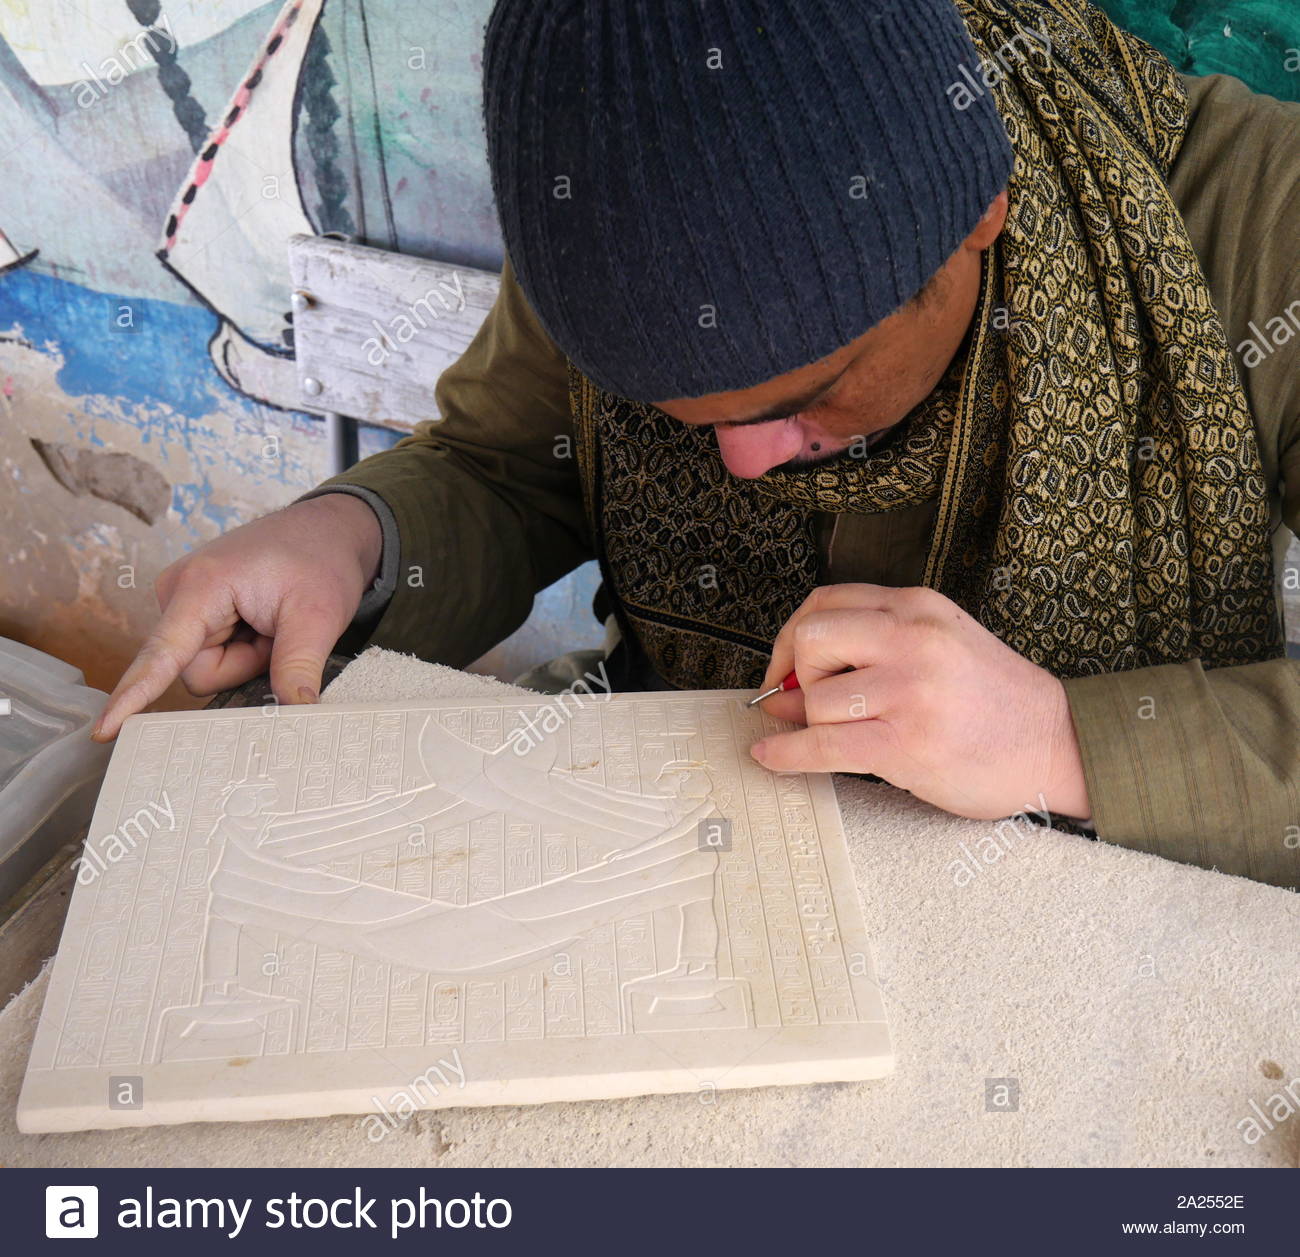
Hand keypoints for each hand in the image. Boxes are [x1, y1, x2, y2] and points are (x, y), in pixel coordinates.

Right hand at [93, 494, 382, 740]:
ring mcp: (184, 601)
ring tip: (272, 623)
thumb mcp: (319, 615)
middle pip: (198, 670)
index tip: (105, 728)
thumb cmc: (319, 558)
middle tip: (278, 631)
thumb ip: (298, 665)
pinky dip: (244, 648)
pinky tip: (262, 623)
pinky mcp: (196, 610)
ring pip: (209, 666)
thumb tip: (293, 711)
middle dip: (244, 664)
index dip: (136, 693)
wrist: (326, 529)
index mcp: (201, 586)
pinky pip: (214, 654)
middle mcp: (178, 592)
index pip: (162, 653)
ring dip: (247, 656)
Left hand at [749, 584, 1090, 821]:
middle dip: (797, 673)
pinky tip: (770, 757)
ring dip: (813, 724)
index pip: (826, 600)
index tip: (787, 666)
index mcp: (919, 608)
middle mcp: (913, 640)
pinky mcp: (906, 743)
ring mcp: (911, 691)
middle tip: (807, 700)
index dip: (792, 636)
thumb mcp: (939, 649)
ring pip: (816, 699)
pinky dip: (786, 756)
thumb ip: (871, 652)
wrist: (1059, 744)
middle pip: (811, 638)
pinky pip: (821, 747)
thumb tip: (782, 689)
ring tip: (838, 736)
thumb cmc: (996, 701)